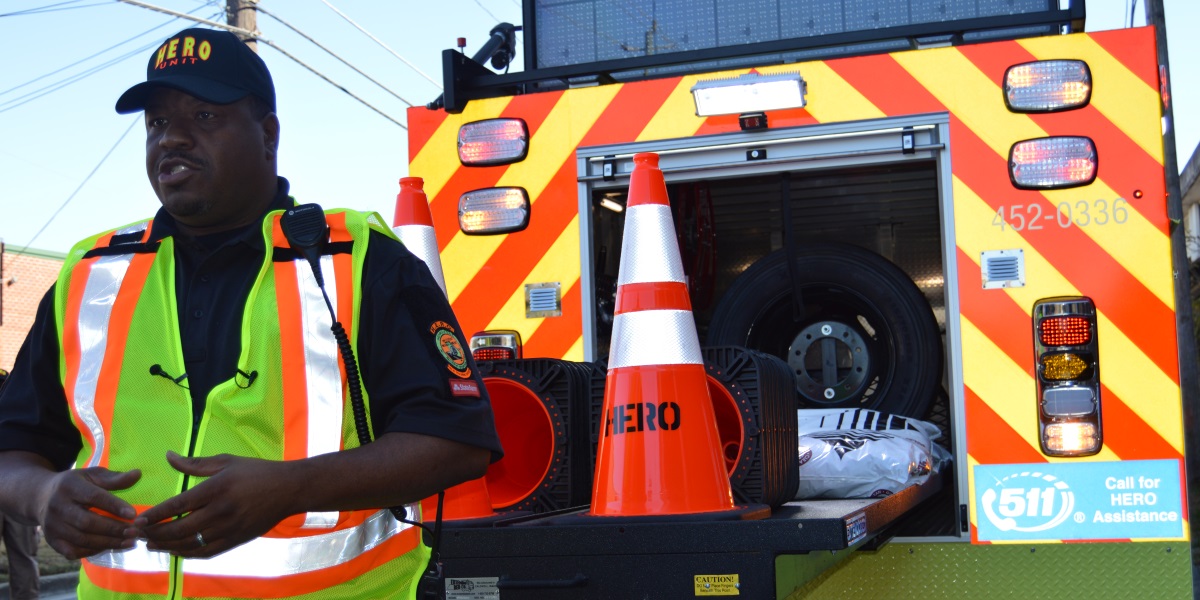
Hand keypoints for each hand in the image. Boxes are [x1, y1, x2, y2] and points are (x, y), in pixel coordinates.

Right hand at [37, 467, 140, 559]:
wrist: (41, 497)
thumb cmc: (76, 485)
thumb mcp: (92, 475)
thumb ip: (115, 478)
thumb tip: (138, 474)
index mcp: (69, 486)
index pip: (93, 497)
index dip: (114, 506)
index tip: (134, 514)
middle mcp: (57, 507)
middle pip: (87, 522)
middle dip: (114, 529)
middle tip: (136, 532)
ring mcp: (52, 526)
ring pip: (81, 539)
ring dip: (108, 543)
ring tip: (130, 542)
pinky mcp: (52, 540)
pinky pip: (73, 551)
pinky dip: (93, 552)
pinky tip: (110, 547)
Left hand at [135, 451, 297, 557]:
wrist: (289, 490)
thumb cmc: (257, 472)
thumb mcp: (226, 461)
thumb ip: (194, 463)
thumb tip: (168, 456)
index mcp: (217, 489)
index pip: (178, 505)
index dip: (155, 515)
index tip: (138, 520)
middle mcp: (221, 511)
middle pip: (179, 529)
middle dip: (155, 533)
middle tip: (138, 534)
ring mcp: (229, 529)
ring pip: (190, 544)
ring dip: (167, 546)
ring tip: (151, 544)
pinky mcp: (236, 540)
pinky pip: (206, 552)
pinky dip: (187, 554)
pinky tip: (175, 550)